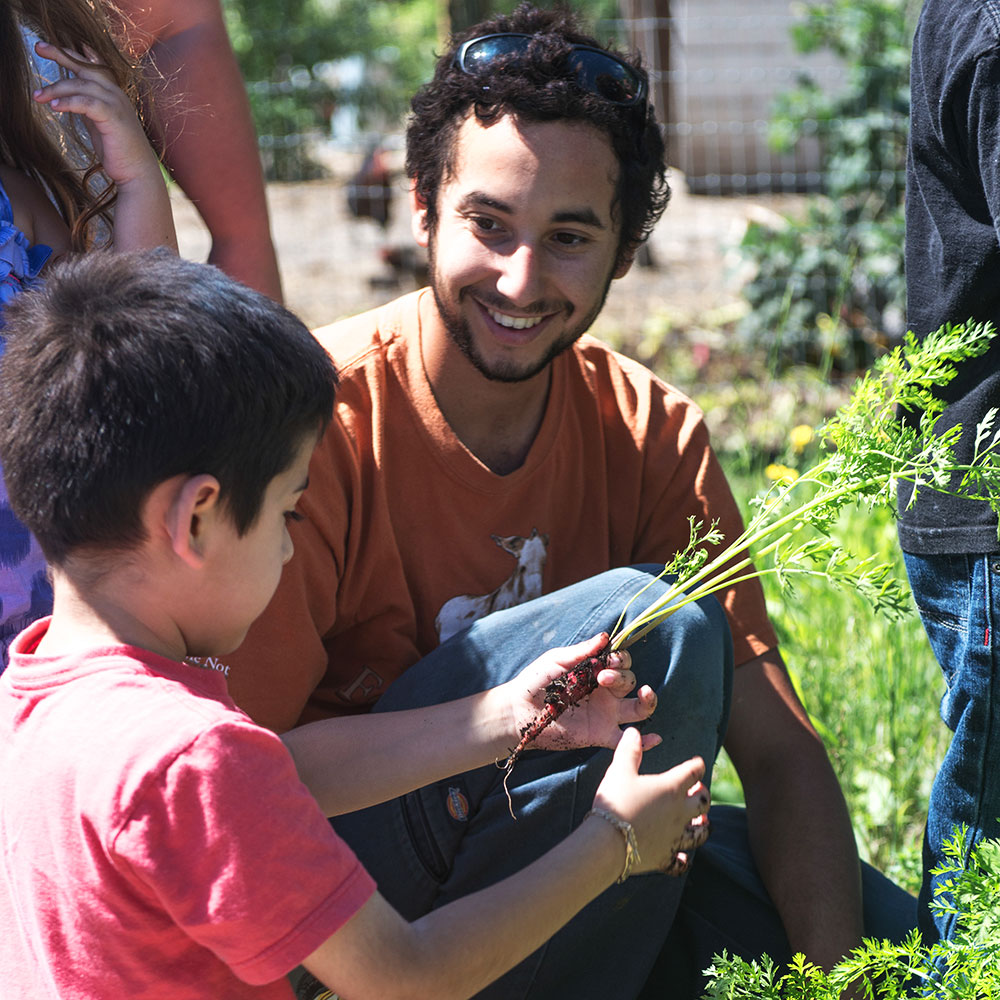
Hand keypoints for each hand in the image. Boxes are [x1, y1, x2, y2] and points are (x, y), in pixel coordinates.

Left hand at [32, 41, 160, 187]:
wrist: (137, 171)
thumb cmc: (118, 150)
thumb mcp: (100, 122)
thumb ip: (88, 107)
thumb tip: (68, 98)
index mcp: (113, 93)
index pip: (91, 65)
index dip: (71, 54)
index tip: (48, 46)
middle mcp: (116, 93)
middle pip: (85, 67)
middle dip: (60, 55)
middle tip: (38, 48)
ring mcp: (115, 104)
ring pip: (81, 85)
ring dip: (56, 89)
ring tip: (37, 96)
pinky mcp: (112, 117)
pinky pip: (86, 103)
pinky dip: (68, 103)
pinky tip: (53, 106)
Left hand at [505, 633, 660, 753]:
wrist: (518, 711)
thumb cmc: (536, 681)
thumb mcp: (556, 660)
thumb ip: (581, 652)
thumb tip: (605, 636)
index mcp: (596, 672)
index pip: (621, 662)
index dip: (621, 659)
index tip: (610, 660)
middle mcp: (606, 692)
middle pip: (630, 681)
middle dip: (622, 676)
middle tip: (602, 678)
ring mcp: (605, 714)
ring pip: (638, 708)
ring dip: (647, 700)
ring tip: (645, 694)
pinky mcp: (600, 734)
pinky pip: (624, 739)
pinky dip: (643, 741)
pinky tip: (654, 738)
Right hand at [593, 729, 709, 875]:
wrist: (607, 842)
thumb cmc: (615, 801)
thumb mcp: (619, 770)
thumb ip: (629, 750)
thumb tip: (634, 731)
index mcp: (671, 788)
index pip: (692, 772)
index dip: (697, 765)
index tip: (698, 763)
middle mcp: (679, 812)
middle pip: (702, 802)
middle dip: (703, 794)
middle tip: (698, 790)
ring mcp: (674, 837)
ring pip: (699, 832)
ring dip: (703, 826)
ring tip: (703, 822)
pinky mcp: (665, 857)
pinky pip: (680, 861)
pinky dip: (684, 859)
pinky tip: (684, 858)